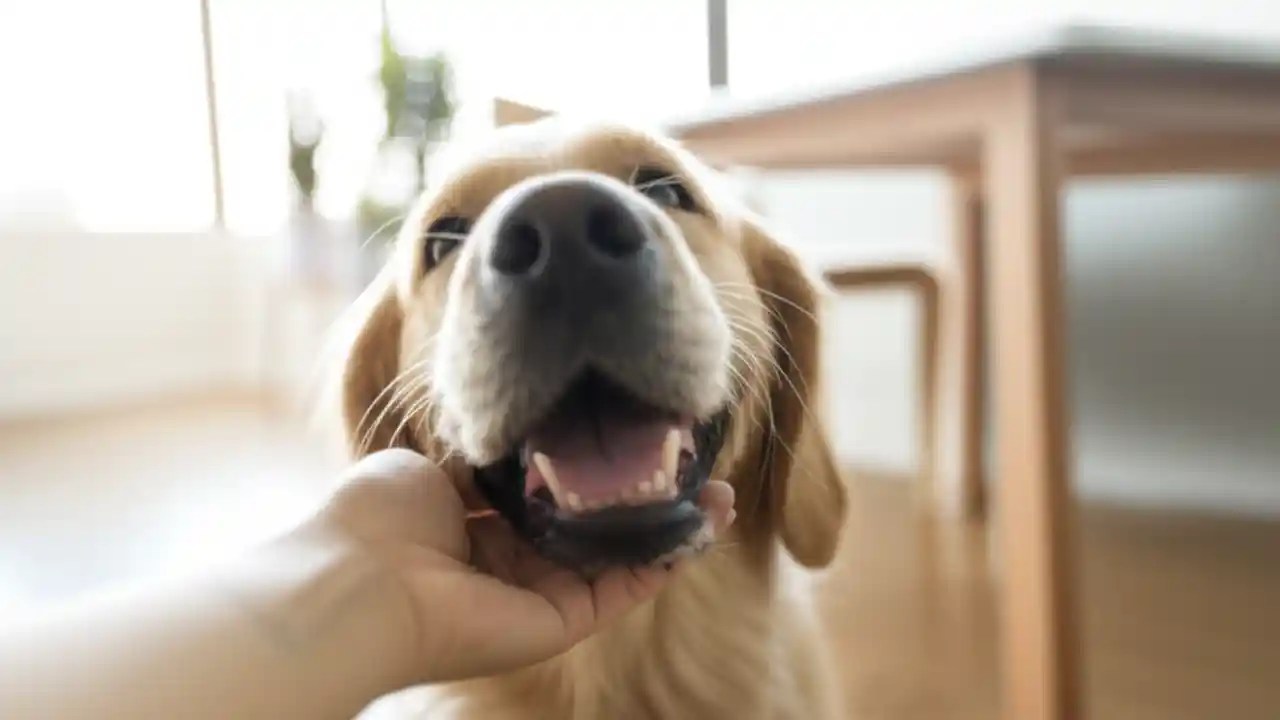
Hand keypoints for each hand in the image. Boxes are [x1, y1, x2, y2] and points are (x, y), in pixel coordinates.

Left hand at [315, 449, 734, 682]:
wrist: (357, 579)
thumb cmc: (379, 514)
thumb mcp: (434, 462)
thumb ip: (487, 451)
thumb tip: (525, 427)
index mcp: (472, 525)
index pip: (545, 498)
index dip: (589, 471)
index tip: (630, 438)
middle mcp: (508, 565)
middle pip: (590, 530)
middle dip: (640, 497)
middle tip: (688, 464)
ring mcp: (536, 597)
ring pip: (617, 560)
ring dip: (668, 526)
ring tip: (719, 492)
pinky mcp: (557, 623)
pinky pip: (621, 588)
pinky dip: (663, 559)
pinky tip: (699, 524)